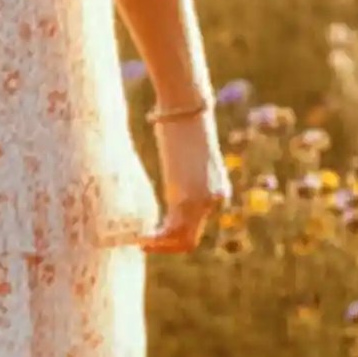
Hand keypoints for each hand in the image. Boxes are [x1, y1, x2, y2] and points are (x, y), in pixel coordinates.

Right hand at [139, 112, 230, 253]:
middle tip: (144, 243)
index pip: (197, 225)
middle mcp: (214, 201)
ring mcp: (203, 201)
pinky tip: (141, 237)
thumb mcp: (186, 157)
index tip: (152, 232)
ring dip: (160, 246)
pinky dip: (157, 239)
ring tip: (140, 242)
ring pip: (183, 240)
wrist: (186, 110)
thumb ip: (184, 175)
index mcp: (216, 192)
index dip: (173, 234)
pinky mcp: (188, 198)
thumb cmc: (182, 125)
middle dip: (166, 246)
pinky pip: (173, 231)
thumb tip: (171, 174)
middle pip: (191, 239)